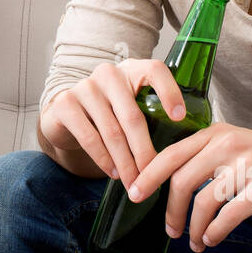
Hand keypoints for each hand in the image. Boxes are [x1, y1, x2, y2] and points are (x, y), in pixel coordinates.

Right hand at [40, 59, 184, 190]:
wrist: (67, 115)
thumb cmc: (111, 114)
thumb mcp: (132, 106)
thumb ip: (154, 115)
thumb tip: (185, 149)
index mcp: (132, 70)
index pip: (154, 70)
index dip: (169, 92)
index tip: (179, 118)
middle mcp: (108, 74)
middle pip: (133, 116)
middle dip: (145, 152)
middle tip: (154, 176)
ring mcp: (85, 87)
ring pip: (112, 132)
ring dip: (125, 163)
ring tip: (134, 182)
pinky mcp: (65, 104)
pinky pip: (89, 137)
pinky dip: (104, 159)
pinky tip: (113, 173)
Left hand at [127, 123, 251, 251]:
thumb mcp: (237, 145)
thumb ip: (207, 156)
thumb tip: (172, 181)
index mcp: (215, 133)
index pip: (170, 154)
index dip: (148, 176)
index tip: (135, 194)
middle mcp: (226, 145)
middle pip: (181, 180)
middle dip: (170, 211)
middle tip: (169, 230)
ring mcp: (246, 165)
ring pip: (203, 201)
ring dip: (194, 227)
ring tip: (195, 241)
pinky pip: (228, 215)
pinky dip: (215, 232)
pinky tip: (213, 239)